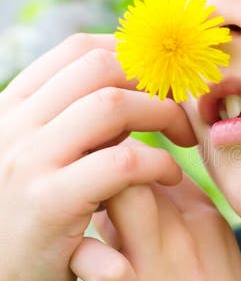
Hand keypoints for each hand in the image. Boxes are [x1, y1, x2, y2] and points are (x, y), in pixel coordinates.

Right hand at [0, 34, 196, 280]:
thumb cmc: (29, 230)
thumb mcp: (39, 165)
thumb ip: (72, 127)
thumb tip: (132, 94)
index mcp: (12, 110)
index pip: (79, 50)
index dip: (133, 56)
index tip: (166, 80)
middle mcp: (14, 126)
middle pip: (99, 67)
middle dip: (153, 79)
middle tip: (183, 105)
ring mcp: (29, 161)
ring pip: (112, 105)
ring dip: (161, 114)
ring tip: (184, 138)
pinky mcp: (51, 203)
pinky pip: (122, 161)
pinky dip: (158, 161)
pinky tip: (170, 176)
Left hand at [69, 174, 240, 280]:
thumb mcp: (213, 266)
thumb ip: (177, 231)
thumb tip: (129, 204)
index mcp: (207, 220)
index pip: (160, 162)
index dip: (126, 167)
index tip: (106, 191)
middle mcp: (187, 231)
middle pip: (137, 163)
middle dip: (102, 170)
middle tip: (80, 200)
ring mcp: (162, 265)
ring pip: (118, 191)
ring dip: (85, 200)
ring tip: (71, 230)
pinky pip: (95, 258)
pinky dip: (77, 257)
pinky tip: (74, 274)